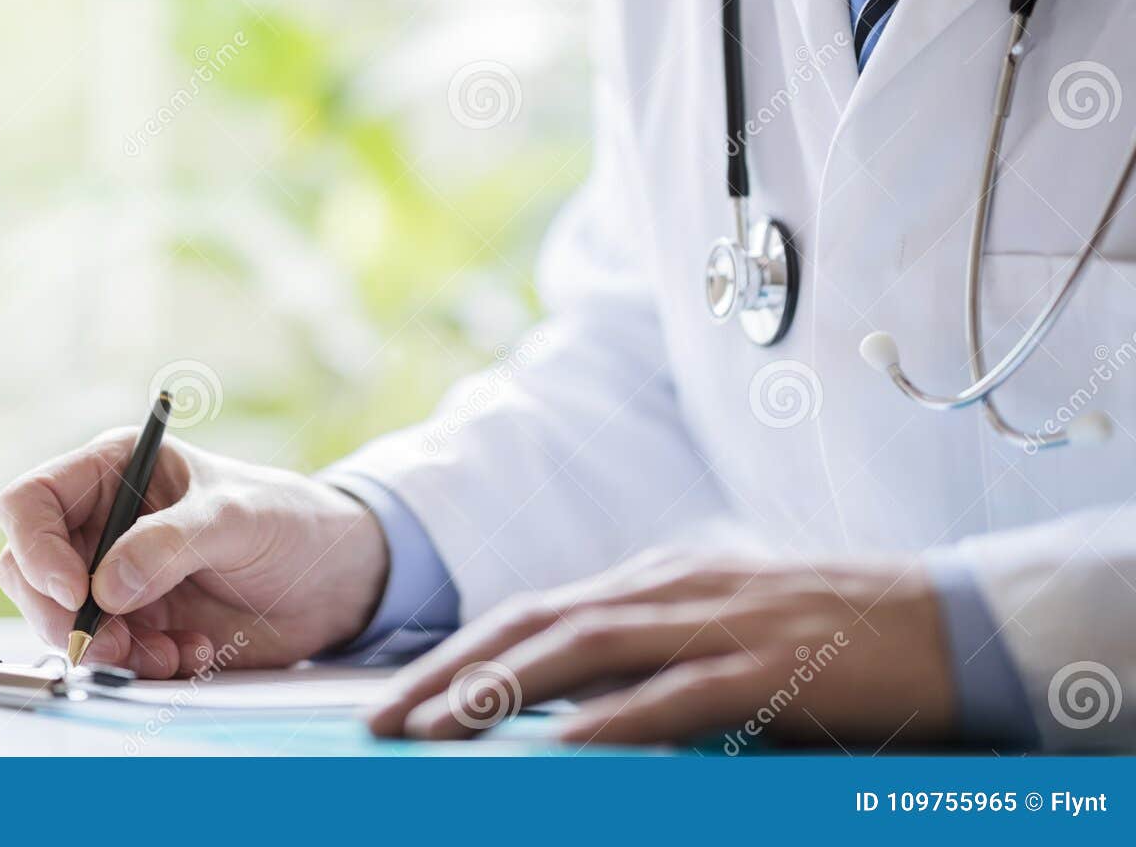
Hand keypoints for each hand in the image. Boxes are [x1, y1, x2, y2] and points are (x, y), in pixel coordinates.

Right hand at [0, 431, 388, 676]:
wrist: (329, 579)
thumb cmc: (284, 519)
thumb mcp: (234, 518)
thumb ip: (170, 544)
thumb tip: (105, 588)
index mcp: (113, 470)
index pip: (32, 502)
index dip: (35, 548)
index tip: (74, 591)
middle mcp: (102, 523)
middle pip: (29, 572)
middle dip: (63, 615)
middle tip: (115, 643)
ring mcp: (114, 577)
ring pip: (61, 622)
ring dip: (107, 650)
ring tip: (169, 653)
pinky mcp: (135, 625)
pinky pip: (106, 657)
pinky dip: (141, 667)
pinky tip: (190, 653)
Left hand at [367, 550, 956, 746]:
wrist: (945, 622)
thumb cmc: (823, 636)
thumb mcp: (718, 630)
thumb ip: (645, 658)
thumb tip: (561, 708)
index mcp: (654, 579)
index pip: (533, 612)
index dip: (459, 654)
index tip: (400, 698)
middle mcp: (670, 588)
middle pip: (536, 624)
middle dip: (451, 673)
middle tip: (382, 722)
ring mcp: (717, 621)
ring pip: (585, 648)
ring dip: (501, 690)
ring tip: (438, 731)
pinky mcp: (767, 666)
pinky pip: (674, 695)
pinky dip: (612, 720)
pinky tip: (559, 749)